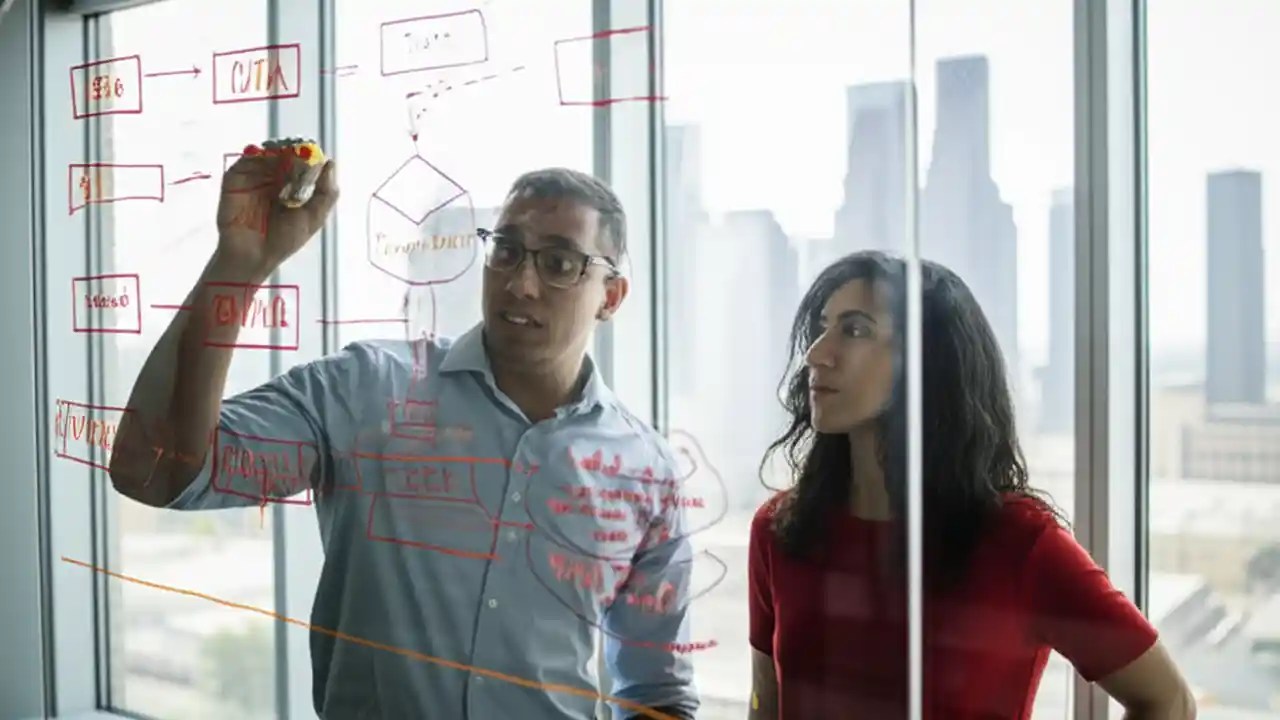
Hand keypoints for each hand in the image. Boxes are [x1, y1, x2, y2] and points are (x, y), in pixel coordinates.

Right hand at [216, 149, 338, 277]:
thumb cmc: (284, 241)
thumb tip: (331, 163)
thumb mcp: (313, 218)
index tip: (315, 152)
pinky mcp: (235, 180)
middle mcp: (273, 179)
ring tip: (288, 156)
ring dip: (278, 150)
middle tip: (302, 149)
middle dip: (294, 150)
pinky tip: (270, 161)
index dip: (309, 155)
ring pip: (266, 153)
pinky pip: (245, 160)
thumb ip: (325, 193)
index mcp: (292, 187)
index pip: (303, 163)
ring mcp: (253, 178)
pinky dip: (258, 156)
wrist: (253, 256)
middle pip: (285, 154)